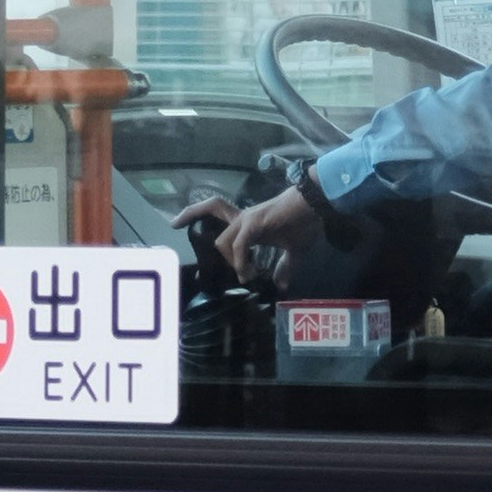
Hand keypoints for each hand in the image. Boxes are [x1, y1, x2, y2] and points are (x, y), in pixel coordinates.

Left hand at [177, 186, 316, 284]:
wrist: (316, 206)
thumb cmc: (304, 224)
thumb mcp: (294, 251)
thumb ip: (285, 266)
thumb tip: (281, 284)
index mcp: (248, 222)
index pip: (217, 210)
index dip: (197, 213)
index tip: (179, 224)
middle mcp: (243, 218)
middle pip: (211, 208)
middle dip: (190, 214)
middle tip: (174, 224)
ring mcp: (248, 219)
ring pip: (222, 240)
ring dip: (229, 261)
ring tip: (245, 275)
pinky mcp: (255, 223)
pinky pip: (238, 245)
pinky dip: (240, 261)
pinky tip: (248, 273)